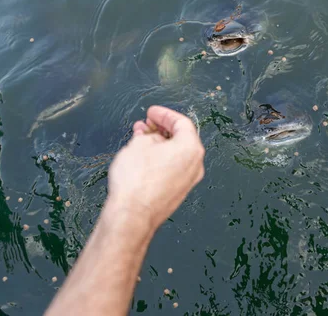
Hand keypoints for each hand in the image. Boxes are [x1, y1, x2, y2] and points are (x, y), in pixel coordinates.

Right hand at [105, 105, 204, 231]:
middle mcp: (196, 164)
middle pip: (182, 138)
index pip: (181, 123)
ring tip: (140, 138)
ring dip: (160, 144)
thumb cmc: (136, 180)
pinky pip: (173, 168)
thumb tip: (148, 135)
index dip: (164, 114)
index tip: (151, 112)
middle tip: (145, 124)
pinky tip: (145, 156)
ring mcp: (189, 180)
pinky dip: (162, 159)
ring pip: (177, 154)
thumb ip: (147, 134)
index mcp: (191, 148)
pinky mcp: (179, 192)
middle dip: (162, 129)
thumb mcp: (138, 145)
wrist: (132, 215)